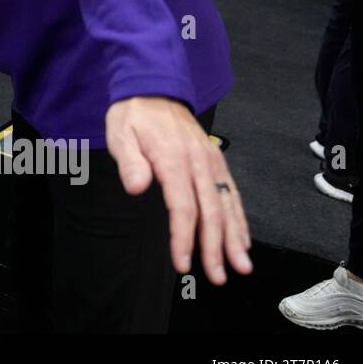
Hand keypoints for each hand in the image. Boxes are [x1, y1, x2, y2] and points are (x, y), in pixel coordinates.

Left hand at [106, 97, 252, 283]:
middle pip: (210, 212)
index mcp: (174, 159)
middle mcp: (198, 162)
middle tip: (217, 276)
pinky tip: (242, 238)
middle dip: (215, 247)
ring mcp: (211, 161)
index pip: (183, 206)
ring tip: (241, 266)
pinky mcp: (215, 161)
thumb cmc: (134, 114)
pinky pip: (232, 193)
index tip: (184, 263)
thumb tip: (137, 186)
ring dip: (235, 238)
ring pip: (227, 205)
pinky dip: (239, 218)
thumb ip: (129, 162)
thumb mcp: (121, 133)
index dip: (184, 238)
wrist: (154, 87)